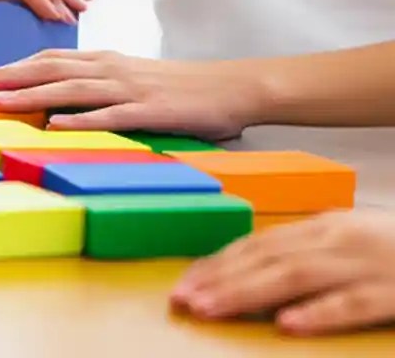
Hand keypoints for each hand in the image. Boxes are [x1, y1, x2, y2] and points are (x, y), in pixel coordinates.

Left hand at [0, 50, 267, 139]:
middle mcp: (109, 69)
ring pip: (72, 88)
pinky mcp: (150, 110)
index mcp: (101, 61)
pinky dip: (80, 120)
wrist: (231, 87)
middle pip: (48, 68)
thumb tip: (50, 100)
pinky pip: (110, 115)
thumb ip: (91, 85)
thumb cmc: (175, 88)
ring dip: (33, 94)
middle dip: (5, 76)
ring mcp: (129, 88)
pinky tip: (56, 125)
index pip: (45, 59)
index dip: (8, 66)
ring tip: (0, 101)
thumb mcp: (127, 79)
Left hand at [171, 211, 394, 335]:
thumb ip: (308, 255)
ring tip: (211, 309)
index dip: (218, 264)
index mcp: (327, 227)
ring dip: (248, 293)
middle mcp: (342, 239)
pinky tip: (288, 325)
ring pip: (298, 276)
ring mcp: (371, 263)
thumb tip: (251, 275)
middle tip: (182, 300)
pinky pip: (355, 303)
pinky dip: (319, 313)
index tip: (183, 284)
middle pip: (268, 258)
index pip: (259, 244)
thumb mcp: (351, 245)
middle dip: (220, 279)